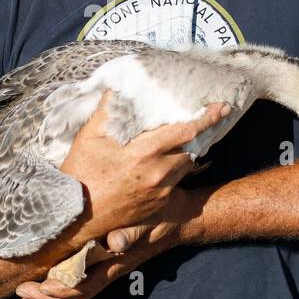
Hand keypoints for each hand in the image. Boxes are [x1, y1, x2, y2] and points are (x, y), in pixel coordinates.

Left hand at [17, 220, 181, 298]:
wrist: (182, 217)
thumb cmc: (165, 216)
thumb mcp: (152, 220)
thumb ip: (133, 232)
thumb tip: (115, 242)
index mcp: (115, 263)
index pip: (83, 287)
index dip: (58, 291)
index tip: (36, 288)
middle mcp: (109, 270)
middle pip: (74, 296)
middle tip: (20, 295)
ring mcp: (108, 268)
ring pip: (76, 294)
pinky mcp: (106, 262)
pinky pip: (80, 284)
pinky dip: (59, 288)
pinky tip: (43, 286)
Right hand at [58, 91, 227, 247]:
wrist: (76, 214)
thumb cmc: (81, 172)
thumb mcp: (90, 135)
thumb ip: (108, 108)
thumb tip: (119, 84)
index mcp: (145, 152)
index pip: (186, 130)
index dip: (207, 117)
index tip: (223, 106)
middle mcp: (159, 172)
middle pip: (192, 148)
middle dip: (202, 133)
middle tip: (211, 118)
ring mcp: (160, 192)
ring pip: (186, 166)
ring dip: (188, 151)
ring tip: (187, 139)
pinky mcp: (158, 205)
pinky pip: (176, 183)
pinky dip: (177, 170)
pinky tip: (169, 163)